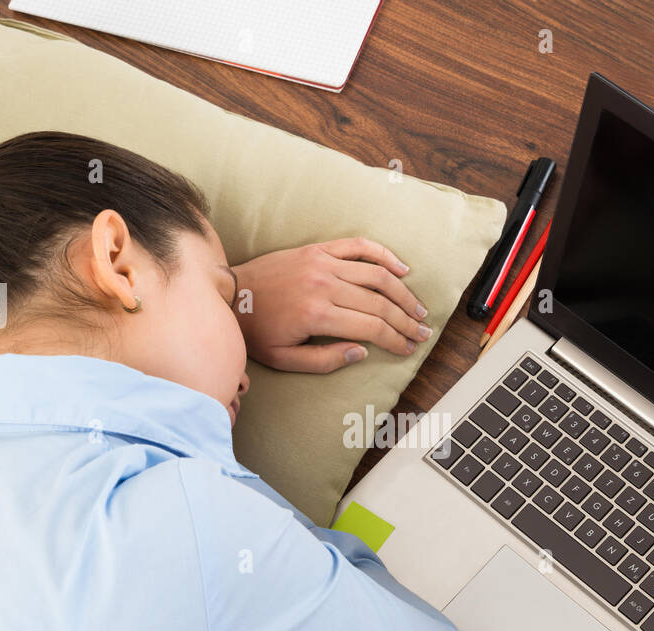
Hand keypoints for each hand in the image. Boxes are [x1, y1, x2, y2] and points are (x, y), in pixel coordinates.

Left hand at [230, 237, 431, 372]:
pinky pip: (359, 247)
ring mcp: (322, 263)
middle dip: (406, 320)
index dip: (395, 339)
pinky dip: (384, 255)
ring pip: (376, 275)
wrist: (231, 295)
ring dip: (403, 292)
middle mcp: (324, 285)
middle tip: (423, 331)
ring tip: (418, 308)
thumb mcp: (285, 359)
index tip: (409, 347)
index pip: (371, 327)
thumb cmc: (257, 331)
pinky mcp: (318, 250)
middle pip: (379, 303)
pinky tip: (402, 268)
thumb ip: (325, 361)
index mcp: (317, 315)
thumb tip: (362, 351)